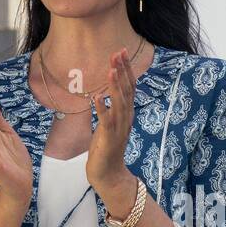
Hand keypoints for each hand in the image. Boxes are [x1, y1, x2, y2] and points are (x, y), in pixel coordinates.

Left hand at [87, 48, 137, 202]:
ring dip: (115, 86)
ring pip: (119, 103)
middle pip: (127, 91)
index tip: (121, 52)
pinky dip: (102, 109)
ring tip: (110, 70)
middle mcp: (126, 118)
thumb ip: (110, 108)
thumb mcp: (109, 124)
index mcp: (126, 113)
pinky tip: (96, 98)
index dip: (126, 69)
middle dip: (122, 71)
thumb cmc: (106, 149)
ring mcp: (119, 129)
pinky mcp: (109, 139)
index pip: (129, 87)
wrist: (109, 174)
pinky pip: (106, 122)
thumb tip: (104, 92)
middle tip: (118, 53)